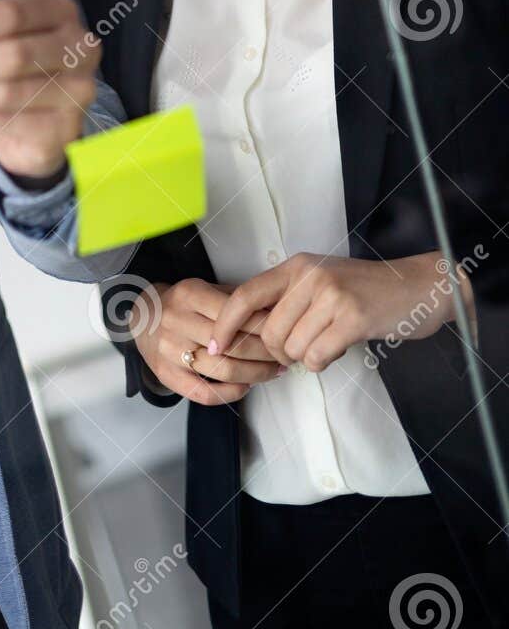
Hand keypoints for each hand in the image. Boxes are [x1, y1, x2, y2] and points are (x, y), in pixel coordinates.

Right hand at [131, 277, 283, 404]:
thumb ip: (235, 299)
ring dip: (256, 375)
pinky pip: (203, 393)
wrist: (141, 317)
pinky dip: (230, 393)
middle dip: (266, 354)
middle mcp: (177, 322)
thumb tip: (274, 311)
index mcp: (189, 294)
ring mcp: (169, 351)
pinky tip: (246, 386)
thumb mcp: (204, 288)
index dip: (264, 327)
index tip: (282, 332)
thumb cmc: (181, 303)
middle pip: (233, 345)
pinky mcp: (166, 375)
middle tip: (283, 356)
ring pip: (223, 370)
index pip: (236, 314)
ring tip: (273, 372)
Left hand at [209, 250, 471, 375]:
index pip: (246, 295)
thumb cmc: (362, 290)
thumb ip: (288, 299)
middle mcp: (310, 276)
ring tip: (326, 343)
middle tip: (298, 351)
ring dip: (305, 357)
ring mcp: (332, 295)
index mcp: (296, 266)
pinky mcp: (352, 317)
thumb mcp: (320, 282)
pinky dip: (323, 362)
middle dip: (279, 352)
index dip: (225, 323)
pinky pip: (317, 356)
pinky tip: (338, 348)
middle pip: (269, 332)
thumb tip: (247, 331)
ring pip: (293, 348)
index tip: (215, 346)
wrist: (414, 288)